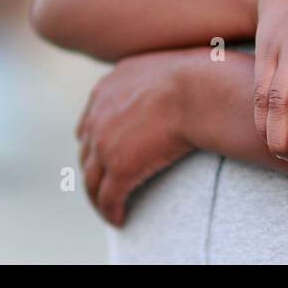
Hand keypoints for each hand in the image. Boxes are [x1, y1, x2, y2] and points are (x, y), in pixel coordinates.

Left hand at [76, 51, 193, 226]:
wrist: (200, 90)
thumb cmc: (201, 76)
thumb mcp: (169, 67)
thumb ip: (161, 78)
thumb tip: (185, 82)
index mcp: (108, 87)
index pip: (90, 121)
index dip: (95, 142)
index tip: (105, 156)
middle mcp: (98, 114)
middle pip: (87, 152)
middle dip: (95, 170)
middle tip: (107, 187)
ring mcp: (105, 142)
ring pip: (92, 180)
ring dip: (99, 198)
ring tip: (112, 210)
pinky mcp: (119, 167)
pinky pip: (109, 197)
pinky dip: (111, 211)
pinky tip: (120, 220)